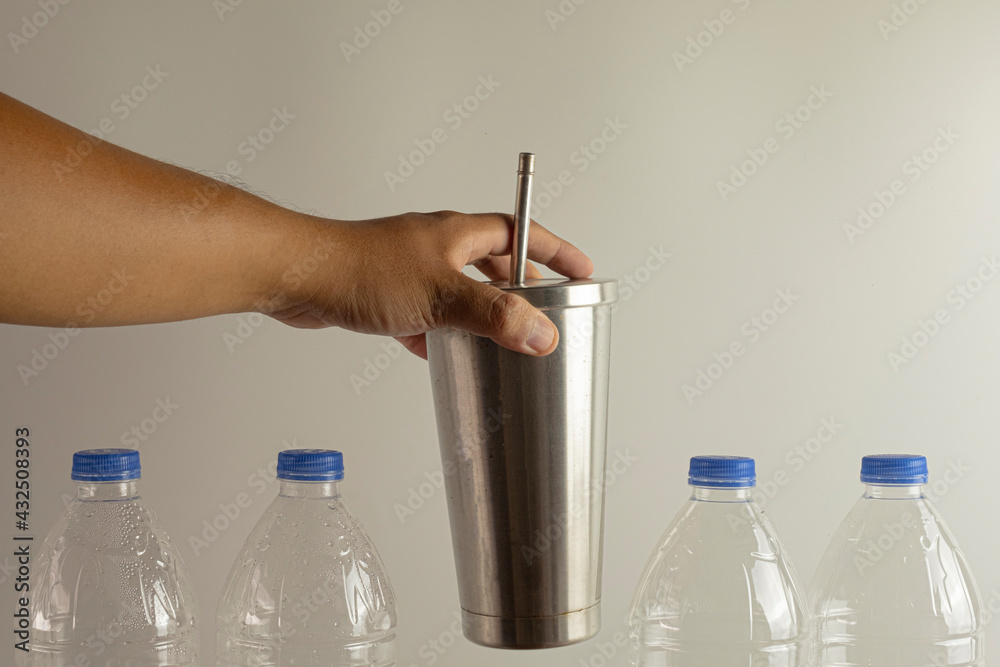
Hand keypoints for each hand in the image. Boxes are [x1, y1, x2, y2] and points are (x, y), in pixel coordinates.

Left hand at [263, 211, 593, 357]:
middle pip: (492, 260)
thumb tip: (541, 333)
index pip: (519, 233)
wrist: (299, 276)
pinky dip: (440, 332)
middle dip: (520, 284)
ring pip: (458, 290)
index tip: (580, 268)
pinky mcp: (386, 293)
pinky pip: (426, 313)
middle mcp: (436, 246)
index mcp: (457, 234)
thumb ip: (493, 316)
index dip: (553, 250)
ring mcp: (410, 269)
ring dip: (479, 311)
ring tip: (499, 337)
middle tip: (544, 307)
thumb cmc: (362, 270)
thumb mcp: (442, 296)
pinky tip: (441, 354)